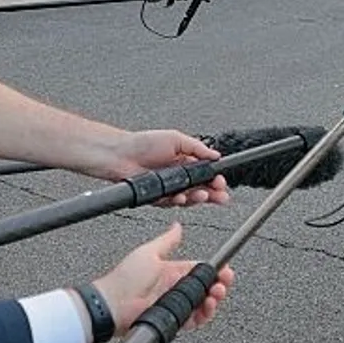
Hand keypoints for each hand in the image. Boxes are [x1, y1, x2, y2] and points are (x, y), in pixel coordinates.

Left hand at [90, 223, 233, 333]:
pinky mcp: (174, 320)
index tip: (225, 268)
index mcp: (172, 271)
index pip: (200, 269)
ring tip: (216, 292)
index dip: (215, 270)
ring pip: (203, 303)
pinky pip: (195, 319)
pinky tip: (208, 306)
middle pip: (205, 287)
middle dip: (219, 284)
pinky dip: (205, 314)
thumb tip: (177, 226)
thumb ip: (167, 241)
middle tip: (224, 280)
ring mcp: (175, 304)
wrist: (113, 304)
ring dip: (214, 298)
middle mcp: (175, 288)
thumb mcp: (149, 253)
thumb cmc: (125, 278)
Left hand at [97, 130, 229, 207]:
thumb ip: (198, 148)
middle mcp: (178, 176)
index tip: (222, 182)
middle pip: (201, 189)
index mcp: (185, 161)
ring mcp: (169, 188)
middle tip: (220, 196)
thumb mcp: (176, 138)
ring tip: (201, 195)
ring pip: (188, 199)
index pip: (206, 174)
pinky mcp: (158, 198)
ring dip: (197, 198)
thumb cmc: (144, 143)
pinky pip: (171, 203)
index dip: (215, 180)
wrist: (121, 155)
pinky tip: (181, 197)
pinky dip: (177, 201)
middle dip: (212, 194)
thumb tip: (216, 155)